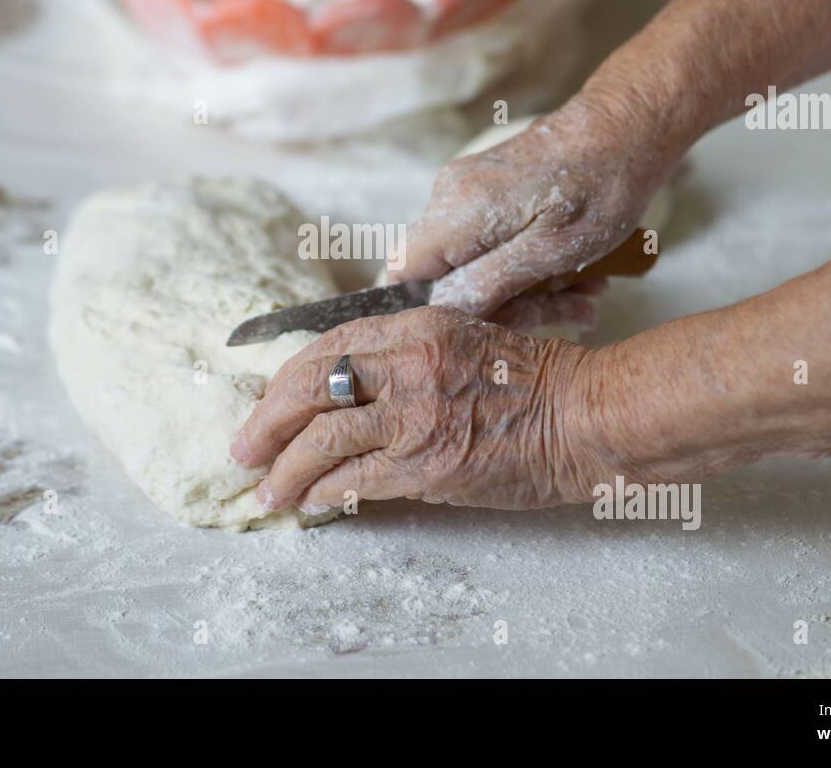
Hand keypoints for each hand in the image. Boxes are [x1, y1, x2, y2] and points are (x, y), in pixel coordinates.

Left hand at [229, 306, 629, 514]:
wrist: (587, 417)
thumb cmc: (536, 382)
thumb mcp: (466, 342)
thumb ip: (409, 357)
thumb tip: (350, 389)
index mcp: (416, 328)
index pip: (326, 346)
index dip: (284, 379)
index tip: (265, 402)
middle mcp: (409, 363)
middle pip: (309, 386)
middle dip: (265, 422)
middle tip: (243, 449)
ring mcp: (417, 413)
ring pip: (322, 439)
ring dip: (285, 470)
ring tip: (266, 492)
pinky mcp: (428, 463)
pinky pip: (356, 478)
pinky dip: (324, 492)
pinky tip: (309, 502)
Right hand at [398, 95, 675, 318]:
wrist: (626, 126)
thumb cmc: (600, 185)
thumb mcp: (550, 250)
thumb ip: (487, 283)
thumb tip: (443, 312)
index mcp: (455, 210)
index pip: (403, 272)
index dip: (434, 307)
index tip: (489, 324)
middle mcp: (449, 198)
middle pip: (446, 275)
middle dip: (509, 305)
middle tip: (572, 311)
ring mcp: (467, 193)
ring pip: (477, 265)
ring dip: (534, 290)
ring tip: (590, 292)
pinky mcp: (488, 192)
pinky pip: (495, 244)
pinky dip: (534, 265)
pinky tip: (582, 274)